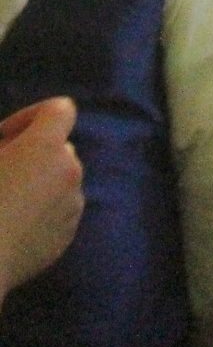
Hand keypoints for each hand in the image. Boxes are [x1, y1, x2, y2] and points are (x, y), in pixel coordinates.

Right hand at [0, 98, 83, 297]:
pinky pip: (58, 212)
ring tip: (3, 204)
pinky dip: (41, 212)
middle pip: (60, 148)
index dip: (30, 115)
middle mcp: (70, 171)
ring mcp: (72, 206)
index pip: (60, 109)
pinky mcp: (67, 237)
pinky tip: (9, 228)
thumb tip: (8, 151)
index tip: (3, 137)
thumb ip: (3, 147)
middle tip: (0, 171)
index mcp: (45, 147)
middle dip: (32, 153)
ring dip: (38, 184)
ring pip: (60, 182)